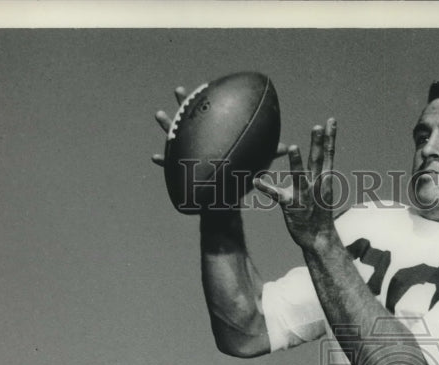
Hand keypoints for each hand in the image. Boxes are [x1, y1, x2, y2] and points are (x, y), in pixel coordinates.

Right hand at [151, 86, 287, 170]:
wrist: (221, 204)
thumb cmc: (236, 183)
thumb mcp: (252, 166)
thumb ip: (267, 155)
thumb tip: (285, 147)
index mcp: (216, 139)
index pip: (214, 117)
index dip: (212, 103)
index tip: (209, 87)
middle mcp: (202, 144)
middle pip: (194, 121)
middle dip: (187, 105)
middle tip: (180, 89)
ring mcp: (190, 154)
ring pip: (177, 137)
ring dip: (168, 125)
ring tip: (159, 113)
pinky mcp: (183, 171)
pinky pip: (171, 165)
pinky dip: (164, 161)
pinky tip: (154, 157)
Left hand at [253, 118, 337, 249]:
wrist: (319, 239)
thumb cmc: (317, 212)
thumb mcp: (321, 189)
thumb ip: (316, 172)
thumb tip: (310, 158)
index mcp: (324, 180)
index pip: (329, 155)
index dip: (330, 138)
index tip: (331, 121)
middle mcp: (316, 185)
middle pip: (318, 161)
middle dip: (319, 144)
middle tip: (318, 126)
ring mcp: (304, 196)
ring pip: (300, 176)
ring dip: (297, 162)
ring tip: (292, 147)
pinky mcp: (290, 206)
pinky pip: (276, 195)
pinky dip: (266, 188)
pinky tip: (256, 181)